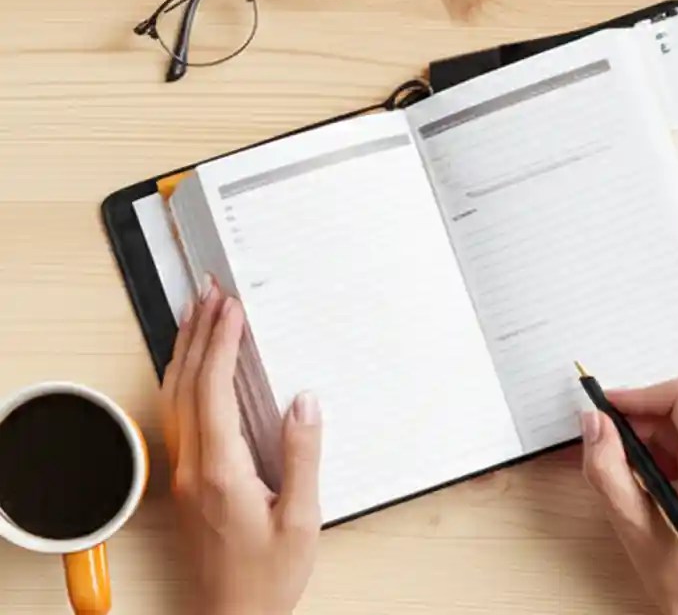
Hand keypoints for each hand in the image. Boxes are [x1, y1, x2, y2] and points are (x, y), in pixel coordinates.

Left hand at [160, 282, 323, 614]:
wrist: (233, 614)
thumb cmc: (267, 575)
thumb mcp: (300, 519)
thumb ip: (302, 456)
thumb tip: (305, 402)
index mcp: (222, 471)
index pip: (214, 391)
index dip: (222, 344)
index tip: (232, 310)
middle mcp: (194, 467)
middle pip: (186, 384)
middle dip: (200, 332)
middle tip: (211, 293)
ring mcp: (185, 473)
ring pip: (174, 397)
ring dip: (186, 350)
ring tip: (198, 313)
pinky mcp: (186, 481)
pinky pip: (176, 415)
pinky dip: (182, 378)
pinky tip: (191, 366)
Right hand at [580, 377, 677, 614]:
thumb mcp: (630, 521)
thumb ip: (607, 465)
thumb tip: (593, 420)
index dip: (640, 395)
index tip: (607, 408)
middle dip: (639, 424)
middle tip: (605, 448)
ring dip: (649, 443)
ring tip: (628, 478)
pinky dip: (664, 455)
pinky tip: (648, 485)